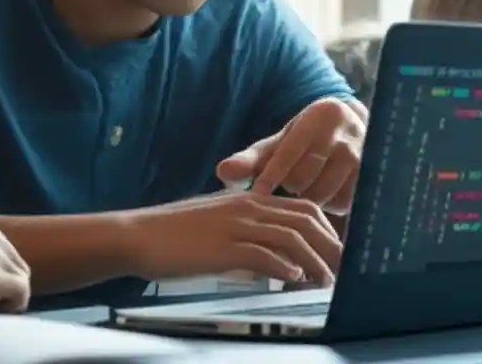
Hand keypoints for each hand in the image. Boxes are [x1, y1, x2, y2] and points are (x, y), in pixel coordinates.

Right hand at [122, 192, 341, 286]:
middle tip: (344, 269)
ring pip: (292, 237)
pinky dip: (285, 268)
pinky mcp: (223, 248)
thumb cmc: (175, 235)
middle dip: (331, 245)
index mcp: (249, 200)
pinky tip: (295, 280)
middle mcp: (247, 208)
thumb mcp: (218, 224)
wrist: (138, 235)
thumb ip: (247, 233)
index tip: (338, 253)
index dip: (328, 231)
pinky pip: (265, 256)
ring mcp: (236, 226)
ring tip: (326, 281)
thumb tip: (273, 257)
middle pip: (306, 220)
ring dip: (315, 261)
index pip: (303, 208)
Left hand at [217, 98, 365, 214]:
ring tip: (304, 187)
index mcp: (321, 116)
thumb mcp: (279, 142)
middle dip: (288, 186)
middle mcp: (346, 135)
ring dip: (306, 197)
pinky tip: (324, 193)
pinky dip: (326, 205)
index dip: (270, 176)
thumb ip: (250, 158)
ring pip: (321, 195)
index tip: (255, 194)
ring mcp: (364, 159)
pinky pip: (339, 205)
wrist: (353, 130)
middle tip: (286, 184)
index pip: (289, 152)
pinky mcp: (372, 181)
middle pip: (303, 178)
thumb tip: (222, 171)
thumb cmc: (305, 140)